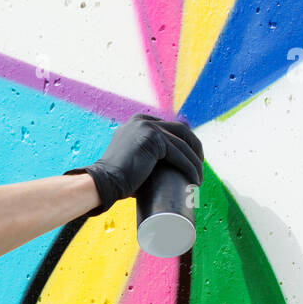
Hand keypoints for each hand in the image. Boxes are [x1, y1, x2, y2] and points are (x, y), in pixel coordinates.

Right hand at [65, 113, 203, 214]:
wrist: (104, 182)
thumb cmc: (117, 178)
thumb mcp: (133, 157)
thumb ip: (146, 154)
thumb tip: (163, 169)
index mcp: (138, 122)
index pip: (170, 128)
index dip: (185, 142)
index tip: (192, 159)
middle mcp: (143, 121)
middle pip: (180, 131)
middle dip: (194, 148)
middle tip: (199, 166)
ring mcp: (148, 128)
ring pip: (181, 144)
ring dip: (194, 162)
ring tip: (198, 178)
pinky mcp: (152, 139)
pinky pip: (178, 154)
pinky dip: (189, 168)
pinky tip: (194, 179)